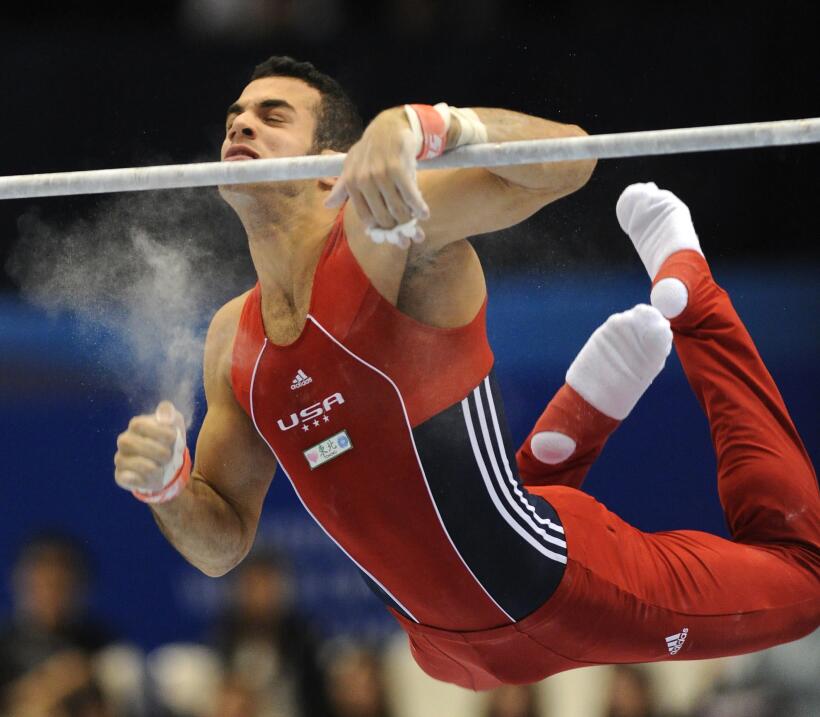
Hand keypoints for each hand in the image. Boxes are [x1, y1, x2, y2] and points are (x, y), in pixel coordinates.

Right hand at [114, 400, 185, 493]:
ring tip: (163, 466)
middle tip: (170, 455)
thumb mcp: (175, 423)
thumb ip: (169, 413)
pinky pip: (127, 479)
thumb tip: (165, 417)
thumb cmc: (170, 440)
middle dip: (159, 451)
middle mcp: (124, 441)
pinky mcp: (121, 476)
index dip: (158, 431)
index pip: (138, 424)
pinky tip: (152, 476)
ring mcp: (120, 459)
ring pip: (132, 463)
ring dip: (154, 467)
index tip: (174, 437)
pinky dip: (143, 479)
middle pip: (133, 443)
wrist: (169, 464)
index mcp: (137, 425)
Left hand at [325, 109, 429, 243]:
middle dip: (398, 231)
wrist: (388, 127)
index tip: (392, 237)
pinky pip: (411, 197)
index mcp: (352, 184)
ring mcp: (381, 175)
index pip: (368, 219)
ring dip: (411, 221)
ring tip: (417, 224)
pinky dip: (420, 208)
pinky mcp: (398, 169)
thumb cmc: (369, 151)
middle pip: (384, 218)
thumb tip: (326, 205)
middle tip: (409, 236)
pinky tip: (425, 213)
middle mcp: (364, 181)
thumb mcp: (351, 167)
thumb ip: (341, 188)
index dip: (381, 232)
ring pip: (399, 210)